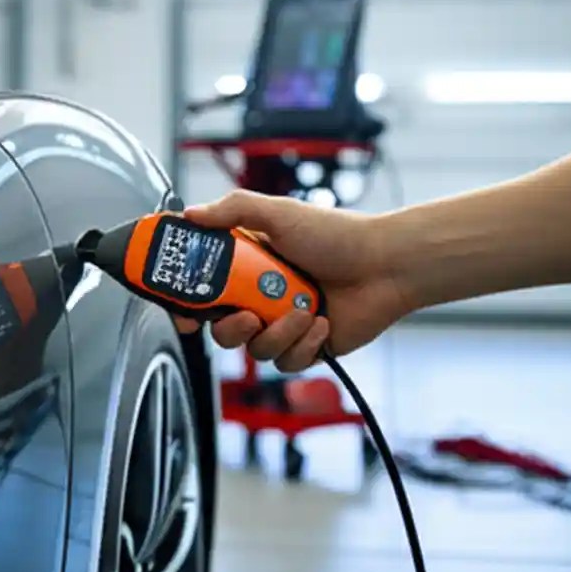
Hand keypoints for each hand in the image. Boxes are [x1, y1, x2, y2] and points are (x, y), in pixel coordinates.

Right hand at [173, 191, 414, 370]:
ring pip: (255, 350)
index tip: (185, 313)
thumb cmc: (338, 235)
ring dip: (277, 334)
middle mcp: (260, 295)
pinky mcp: (305, 346)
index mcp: (246, 264)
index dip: (186, 304)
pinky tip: (321, 323)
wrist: (385, 266)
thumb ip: (233, 210)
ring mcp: (282, 322)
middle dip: (230, 327)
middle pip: (221, 327)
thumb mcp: (280, 213)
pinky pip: (287, 361)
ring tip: (301, 312)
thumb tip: (190, 214)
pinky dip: (302, 344)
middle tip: (246, 316)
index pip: (201, 288)